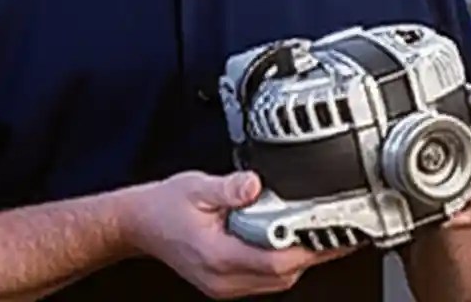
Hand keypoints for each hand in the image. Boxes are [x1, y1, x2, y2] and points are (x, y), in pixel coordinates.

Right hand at [124, 170, 357, 298]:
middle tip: (331, 229)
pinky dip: (280, 263)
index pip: (276, 262)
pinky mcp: (225, 284)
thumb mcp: (195, 186)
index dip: (308, 248)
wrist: (139, 224)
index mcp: (217, 255)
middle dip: (310, 253)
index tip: (328, 231)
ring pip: (276, 282)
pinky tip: (286, 242)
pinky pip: (264, 280)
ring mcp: (224, 285)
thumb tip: (254, 184)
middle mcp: (223, 278)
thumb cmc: (163, 207)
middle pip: (283, 276)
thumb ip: (228, 187)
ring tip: (313, 233)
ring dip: (297, 260)